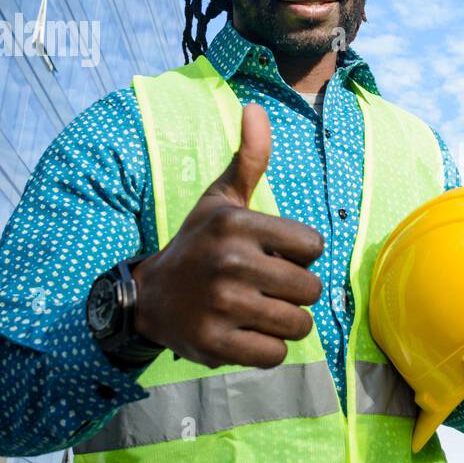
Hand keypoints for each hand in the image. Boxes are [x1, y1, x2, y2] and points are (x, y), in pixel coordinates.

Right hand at [132, 102, 324, 367]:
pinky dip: (267, 349)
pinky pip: (275, 355)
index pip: (314, 245)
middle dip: (295, 293)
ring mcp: (222, 306)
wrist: (149, 298)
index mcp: (237, 224)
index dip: (300, 254)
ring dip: (285, 323)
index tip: (272, 254)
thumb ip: (248, 159)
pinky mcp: (215, 344)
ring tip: (259, 311)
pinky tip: (245, 333)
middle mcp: (230, 262)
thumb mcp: (220, 201)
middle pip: (310, 289)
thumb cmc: (199, 245)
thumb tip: (255, 108)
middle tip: (265, 288)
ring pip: (299, 324)